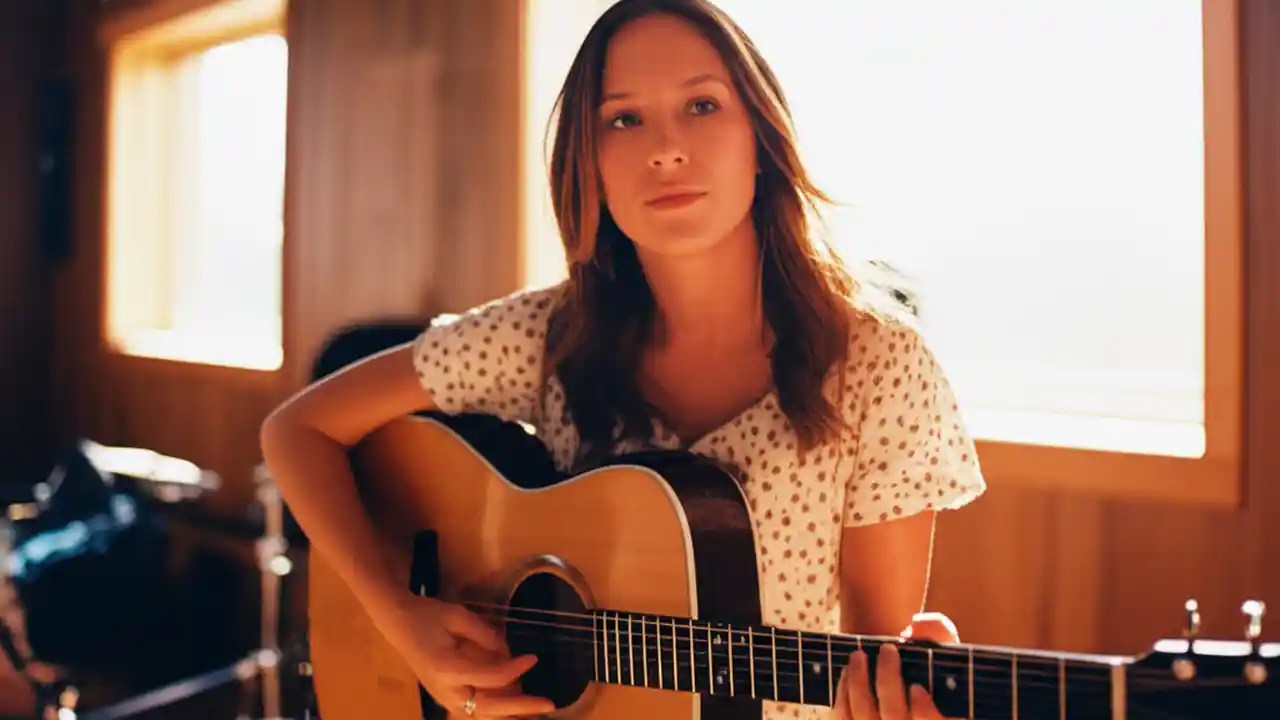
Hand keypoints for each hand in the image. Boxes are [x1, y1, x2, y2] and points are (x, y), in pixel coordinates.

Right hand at [367, 593, 554, 717]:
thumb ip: (485, 635)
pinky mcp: (447, 697)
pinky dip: (498, 713)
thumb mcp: (458, 617)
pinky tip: (517, 711)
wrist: (397, 623)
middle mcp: (446, 690)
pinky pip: (476, 710)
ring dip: (511, 716)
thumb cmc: (427, 616)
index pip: (489, 676)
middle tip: (549, 704)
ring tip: (539, 716)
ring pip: (483, 715)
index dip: (515, 669)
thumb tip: (508, 650)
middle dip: (521, 707)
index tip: (533, 658)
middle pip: (489, 706)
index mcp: (447, 669)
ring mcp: (445, 697)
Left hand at [831, 612, 960, 719]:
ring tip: (859, 655)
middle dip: (888, 681)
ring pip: (865, 717)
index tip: (917, 687)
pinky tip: (847, 673)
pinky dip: (842, 694)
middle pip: (894, 717)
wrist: (899, 681)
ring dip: (859, 683)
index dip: (924, 711)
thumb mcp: (943, 648)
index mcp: (940, 718)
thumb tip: (917, 624)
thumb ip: (938, 631)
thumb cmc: (927, 665)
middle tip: (888, 649)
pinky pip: (843, 718)